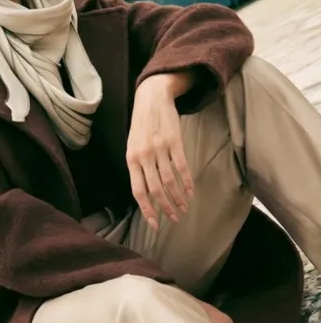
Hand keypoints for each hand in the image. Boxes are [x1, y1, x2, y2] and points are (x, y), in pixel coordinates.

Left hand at [126, 72, 194, 230]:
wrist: (151, 99)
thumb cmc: (142, 126)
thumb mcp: (133, 146)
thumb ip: (138, 167)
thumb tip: (146, 193)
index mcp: (131, 159)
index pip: (138, 191)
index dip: (147, 210)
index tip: (155, 224)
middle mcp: (144, 156)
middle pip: (156, 190)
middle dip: (166, 208)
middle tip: (175, 219)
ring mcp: (159, 149)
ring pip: (170, 181)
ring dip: (178, 198)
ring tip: (184, 208)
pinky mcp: (174, 142)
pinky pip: (182, 167)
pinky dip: (187, 182)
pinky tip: (191, 192)